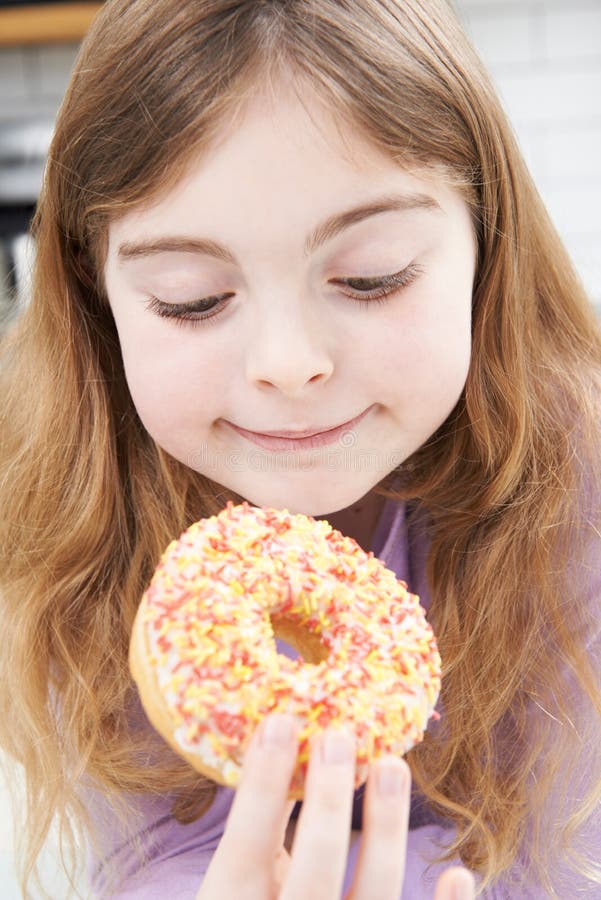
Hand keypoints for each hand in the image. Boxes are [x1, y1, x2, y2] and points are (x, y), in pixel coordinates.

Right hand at [196, 714, 475, 899]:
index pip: (242, 850)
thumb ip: (262, 823)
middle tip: (338, 735)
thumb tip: (278, 737)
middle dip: (328, 803)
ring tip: (392, 764)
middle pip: (312, 877)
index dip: (260, 787)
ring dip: (385, 832)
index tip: (280, 721)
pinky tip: (458, 873)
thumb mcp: (242, 882)